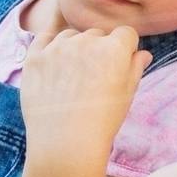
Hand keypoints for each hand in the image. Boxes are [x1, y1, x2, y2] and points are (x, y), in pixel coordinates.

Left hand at [19, 27, 151, 165]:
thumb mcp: (128, 94)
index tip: (120, 64)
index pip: (125, 33)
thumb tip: (142, 53)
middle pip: (98, 34)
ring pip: (71, 35)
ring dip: (75, 47)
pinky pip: (44, 38)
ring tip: (73, 75)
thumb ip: (135, 67)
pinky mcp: (34, 57)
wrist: (65, 143)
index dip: (125, 48)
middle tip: (94, 75)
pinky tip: (53, 63)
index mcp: (114, 48)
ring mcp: (57, 47)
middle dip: (99, 49)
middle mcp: (86, 41)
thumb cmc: (102, 121)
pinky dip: (50, 46)